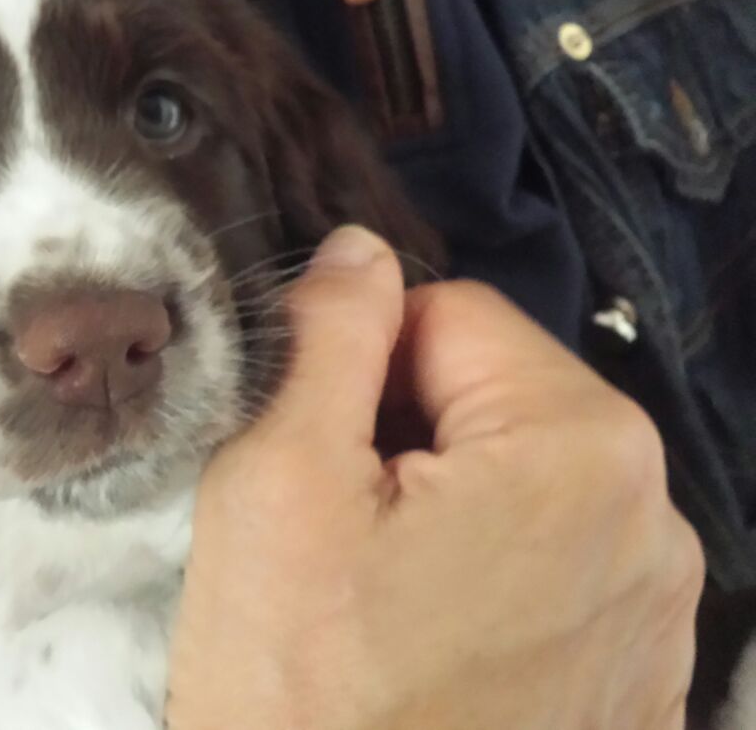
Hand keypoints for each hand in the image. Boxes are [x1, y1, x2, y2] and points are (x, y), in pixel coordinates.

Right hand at [166, 226, 703, 729]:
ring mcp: (657, 617)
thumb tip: (356, 249)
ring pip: (517, 492)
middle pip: (494, 404)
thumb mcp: (276, 485)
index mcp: (580, 447)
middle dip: (403, 444)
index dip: (358, 370)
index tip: (314, 455)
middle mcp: (655, 523)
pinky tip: (424, 656)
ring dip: (440, 519)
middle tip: (333, 541)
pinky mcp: (636, 686)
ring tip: (374, 607)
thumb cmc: (301, 694)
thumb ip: (327, 339)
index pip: (451, 314)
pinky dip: (483, 590)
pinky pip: (550, 577)